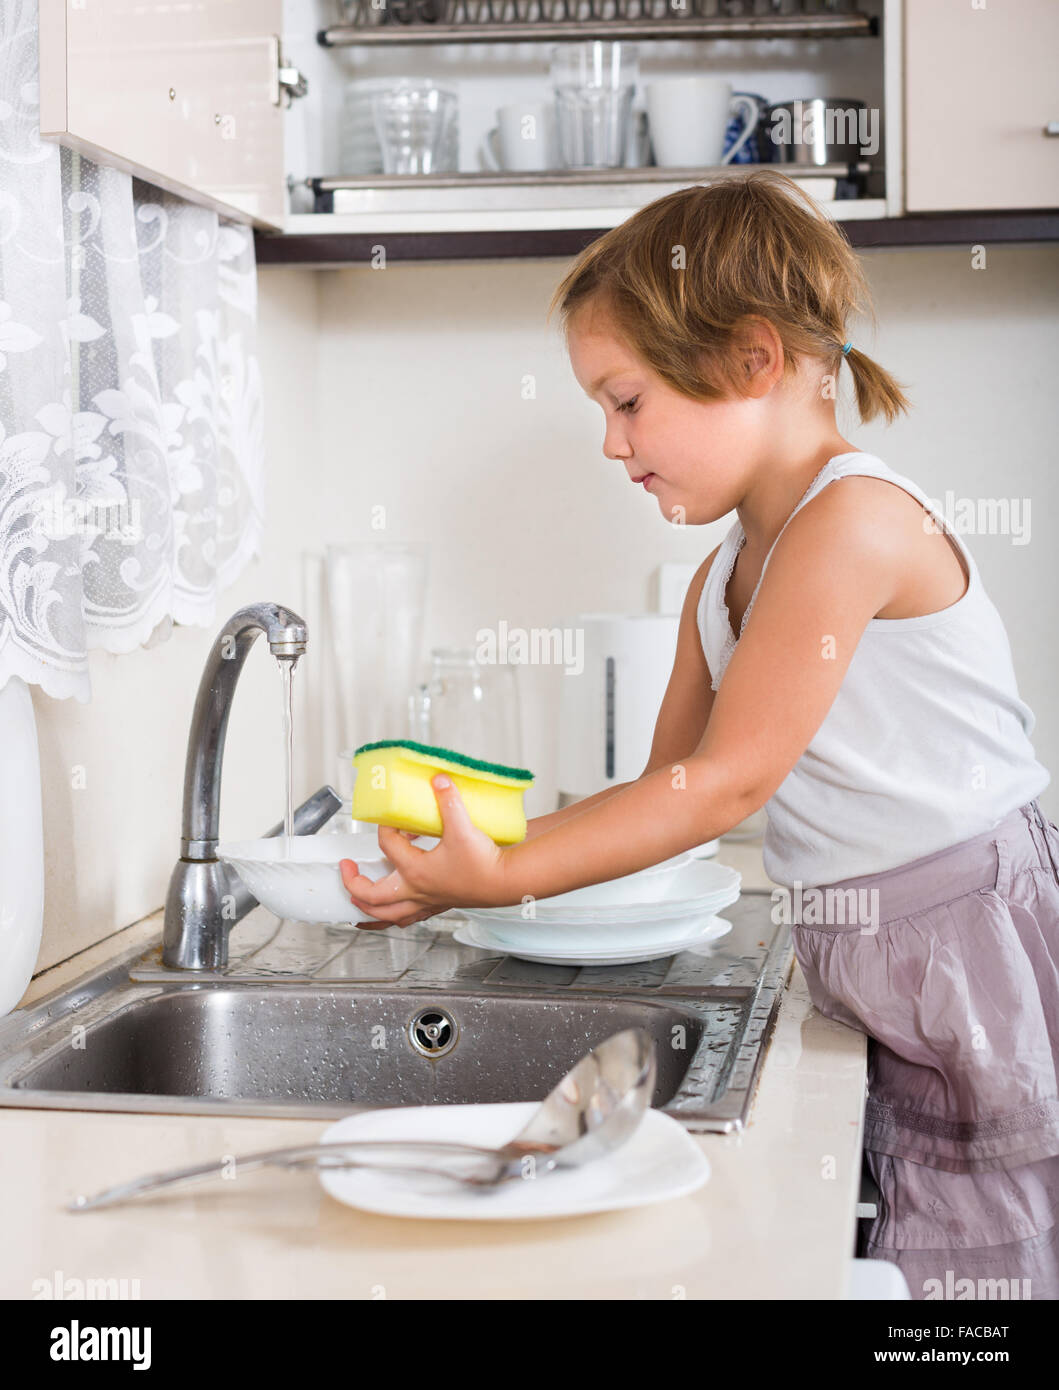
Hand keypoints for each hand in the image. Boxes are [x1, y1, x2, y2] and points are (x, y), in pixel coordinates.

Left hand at [338, 775, 508, 929]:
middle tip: (346, 870)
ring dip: (369, 913)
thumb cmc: (484, 863)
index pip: (387, 846)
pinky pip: (409, 918)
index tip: (390, 819)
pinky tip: (395, 914)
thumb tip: (438, 779)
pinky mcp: (438, 905)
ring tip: (356, 909)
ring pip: (388, 916)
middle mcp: (416, 890)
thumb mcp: (463, 826)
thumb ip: (448, 801)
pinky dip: (396, 919)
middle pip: (373, 897)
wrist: (505, 882)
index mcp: (415, 871)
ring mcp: (426, 901)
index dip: (385, 828)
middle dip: (353, 885)